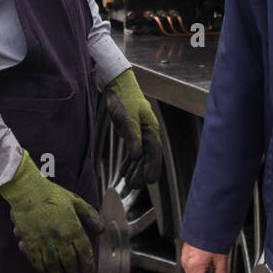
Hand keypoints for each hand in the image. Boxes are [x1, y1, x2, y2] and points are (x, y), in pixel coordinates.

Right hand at [0, 151, 104, 272]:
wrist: (27, 192)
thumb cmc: (53, 195)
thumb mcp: (76, 201)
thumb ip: (90, 215)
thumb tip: (101, 230)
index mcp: (73, 228)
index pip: (84, 252)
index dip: (88, 265)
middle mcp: (59, 239)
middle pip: (70, 262)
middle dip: (74, 272)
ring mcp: (44, 243)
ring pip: (54, 265)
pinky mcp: (30, 244)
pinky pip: (37, 262)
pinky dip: (43, 269)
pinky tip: (47, 270)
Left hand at [104, 69, 162, 188]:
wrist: (119, 85)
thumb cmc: (124, 99)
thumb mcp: (127, 118)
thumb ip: (132, 137)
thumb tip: (137, 156)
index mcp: (151, 129)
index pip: (154, 152)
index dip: (152, 167)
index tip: (150, 181)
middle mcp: (149, 133)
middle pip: (148, 157)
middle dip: (142, 172)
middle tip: (135, 187)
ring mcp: (141, 133)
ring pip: (140, 156)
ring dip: (135, 169)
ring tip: (130, 184)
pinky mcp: (132, 132)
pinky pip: (133, 151)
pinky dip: (129, 162)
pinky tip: (124, 172)